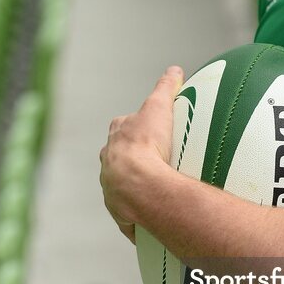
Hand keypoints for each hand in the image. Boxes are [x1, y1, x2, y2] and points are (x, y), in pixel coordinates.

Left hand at [99, 66, 183, 243]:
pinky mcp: (120, 211)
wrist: (138, 186)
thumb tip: (175, 70)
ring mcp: (112, 188)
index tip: (150, 129)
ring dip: (135, 185)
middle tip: (157, 160)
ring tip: (158, 189)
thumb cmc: (145, 145)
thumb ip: (165, 87)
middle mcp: (108, 162)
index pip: (122, 126)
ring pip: (122, 184)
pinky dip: (140, 212)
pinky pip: (130, 212)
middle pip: (118, 156)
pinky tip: (155, 213)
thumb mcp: (158, 108)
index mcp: (115, 138)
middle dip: (133, 158)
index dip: (135, 126)